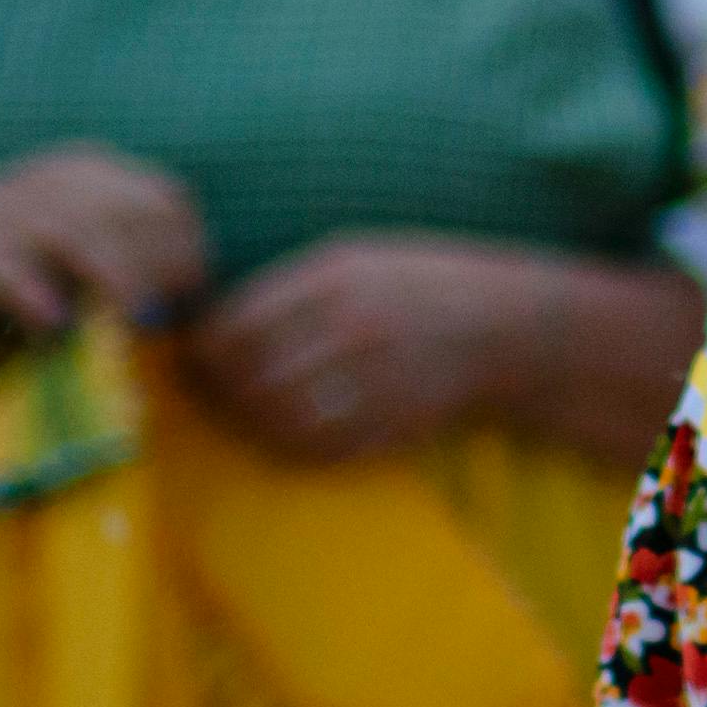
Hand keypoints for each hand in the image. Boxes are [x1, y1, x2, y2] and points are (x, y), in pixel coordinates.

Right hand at [0, 147, 211, 342]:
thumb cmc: (20, 264)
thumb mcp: (81, 246)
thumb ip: (135, 255)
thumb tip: (201, 296)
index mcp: (91, 174)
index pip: (166, 201)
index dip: (188, 249)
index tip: (191, 300)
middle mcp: (54, 185)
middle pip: (134, 213)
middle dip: (162, 266)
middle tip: (168, 317)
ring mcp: (8, 216)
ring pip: (82, 239)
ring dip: (118, 284)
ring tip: (134, 327)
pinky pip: (11, 275)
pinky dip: (39, 302)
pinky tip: (56, 332)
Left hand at [184, 237, 559, 461]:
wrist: (510, 326)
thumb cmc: (422, 284)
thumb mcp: (358, 258)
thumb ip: (287, 286)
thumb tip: (210, 321)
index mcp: (337, 279)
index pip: (234, 328)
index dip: (201, 351)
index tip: (196, 357)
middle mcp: (354, 329)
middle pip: (250, 379)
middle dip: (219, 392)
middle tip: (213, 393)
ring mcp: (377, 379)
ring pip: (279, 420)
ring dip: (251, 423)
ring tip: (246, 414)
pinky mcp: (397, 422)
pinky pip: (321, 448)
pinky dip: (293, 446)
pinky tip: (289, 432)